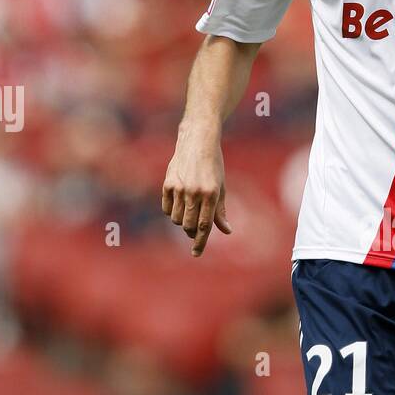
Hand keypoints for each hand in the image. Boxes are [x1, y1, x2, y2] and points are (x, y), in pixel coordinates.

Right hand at [161, 127, 231, 255]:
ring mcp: (179, 188)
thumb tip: (227, 231)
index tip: (196, 254)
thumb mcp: (221, 187)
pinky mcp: (168, 183)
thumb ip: (220, 211)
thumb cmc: (213, 166)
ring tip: (190, 211)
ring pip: (177, 219)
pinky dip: (172, 211)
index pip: (204, 226)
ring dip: (182, 221)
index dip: (200, 243)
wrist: (197, 141)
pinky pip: (167, 208)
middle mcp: (194, 192)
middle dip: (192, 233)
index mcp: (211, 194)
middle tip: (195, 231)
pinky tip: (179, 204)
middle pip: (189, 225)